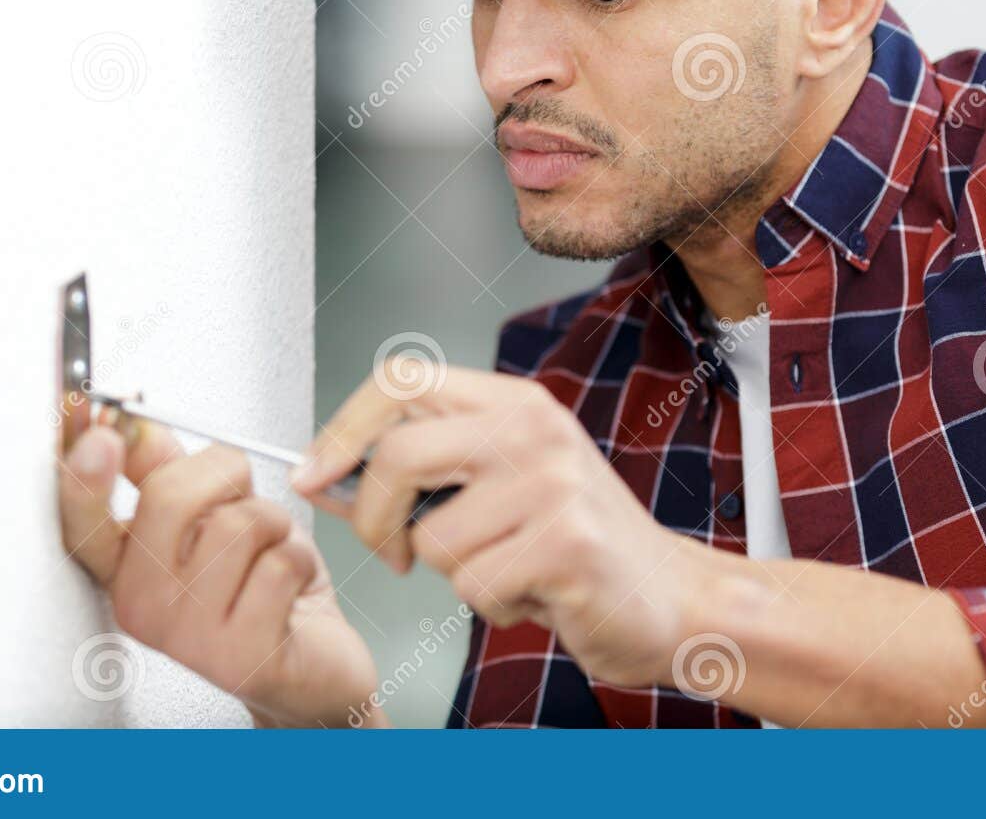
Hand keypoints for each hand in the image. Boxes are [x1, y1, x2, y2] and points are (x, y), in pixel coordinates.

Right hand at [58, 407, 380, 727]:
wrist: (313, 663)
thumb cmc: (266, 591)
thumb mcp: (214, 519)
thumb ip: (170, 474)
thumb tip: (137, 428)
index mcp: (125, 569)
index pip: (82, 519)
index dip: (82, 473)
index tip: (101, 430)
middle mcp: (142, 606)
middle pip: (170, 495)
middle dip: (225, 475)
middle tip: (241, 500)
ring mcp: (188, 638)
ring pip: (239, 523)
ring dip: (274, 524)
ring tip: (270, 555)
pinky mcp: (241, 657)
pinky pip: (281, 562)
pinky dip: (300, 559)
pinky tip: (291, 588)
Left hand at [290, 365, 706, 687]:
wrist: (671, 596)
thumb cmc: (576, 544)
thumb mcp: (502, 485)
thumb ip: (424, 474)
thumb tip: (322, 477)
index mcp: (513, 403)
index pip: (401, 379)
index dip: (343, 428)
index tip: (314, 476)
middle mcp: (533, 429)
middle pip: (398, 455)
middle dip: (374, 521)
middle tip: (396, 554)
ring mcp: (554, 483)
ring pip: (434, 540)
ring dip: (457, 576)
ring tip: (510, 569)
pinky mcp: (568, 544)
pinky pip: (477, 587)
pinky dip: (495, 607)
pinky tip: (536, 594)